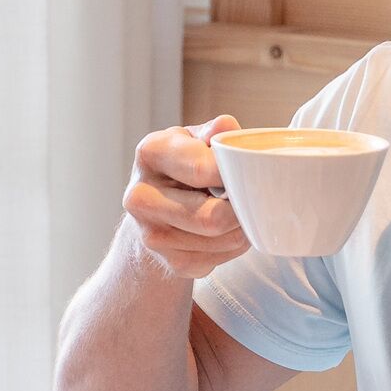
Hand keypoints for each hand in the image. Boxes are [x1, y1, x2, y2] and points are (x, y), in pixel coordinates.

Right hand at [121, 118, 251, 281]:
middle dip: (240, 208)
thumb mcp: (194, 140)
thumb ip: (213, 133)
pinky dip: (234, 245)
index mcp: (150, 154)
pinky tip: (227, 230)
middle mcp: (140, 197)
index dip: (234, 172)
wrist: (155, 212)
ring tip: (238, 211)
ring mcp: (152, 235)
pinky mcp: (171, 262)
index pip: (202, 169)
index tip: (247, 171)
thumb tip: (227, 128)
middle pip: (212, 217)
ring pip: (221, 239)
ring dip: (241, 227)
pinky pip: (220, 258)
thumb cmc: (182, 166)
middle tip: (250, 196)